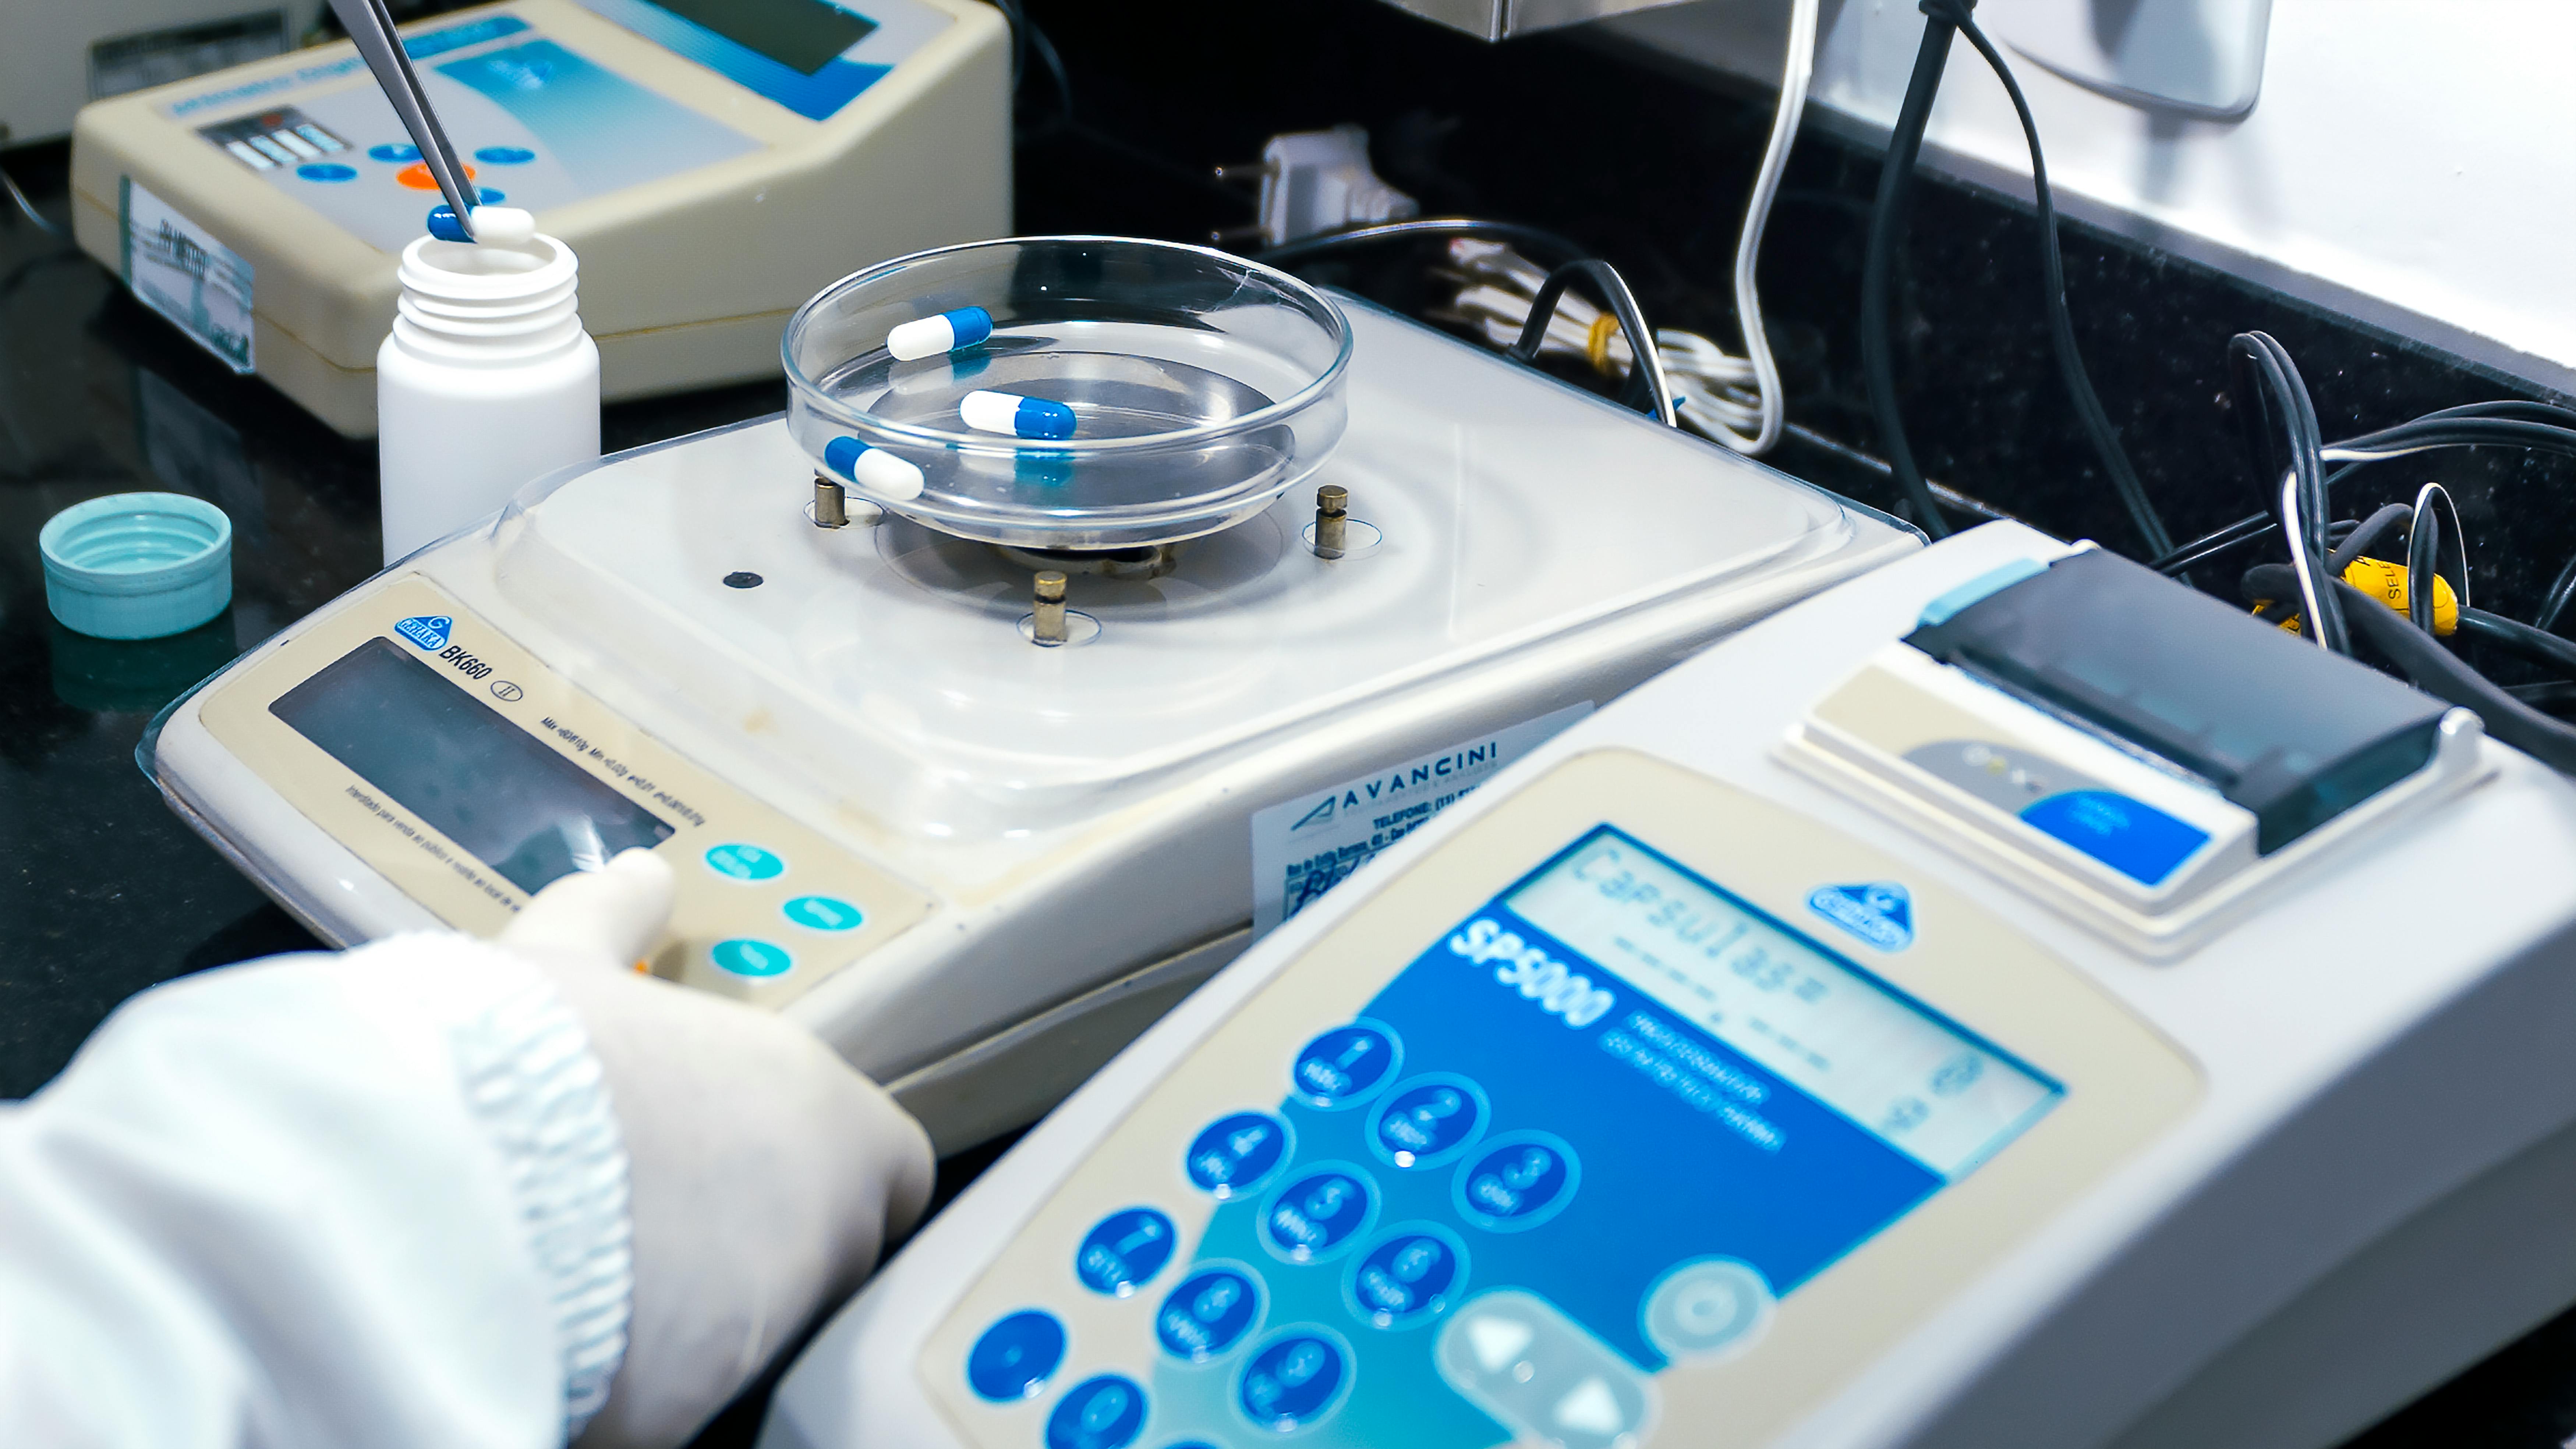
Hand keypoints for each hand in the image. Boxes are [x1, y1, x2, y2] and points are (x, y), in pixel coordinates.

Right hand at [503, 851, 933, 1448]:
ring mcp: (771, 1329)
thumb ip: (614, 918)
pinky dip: (639, 1380)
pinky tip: (568, 1340)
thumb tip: (638, 872)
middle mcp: (829, 1226)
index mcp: (832, 1119)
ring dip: (698, 1318)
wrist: (443, 1180)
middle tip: (653, 1231)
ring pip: (758, 1335)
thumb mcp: (565, 963)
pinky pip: (681, 1400)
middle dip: (758, 1252)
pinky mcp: (695, 1412)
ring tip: (595, 1279)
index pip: (892, 1171)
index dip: (835, 1180)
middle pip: (829, 1257)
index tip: (750, 1180)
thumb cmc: (524, 1063)